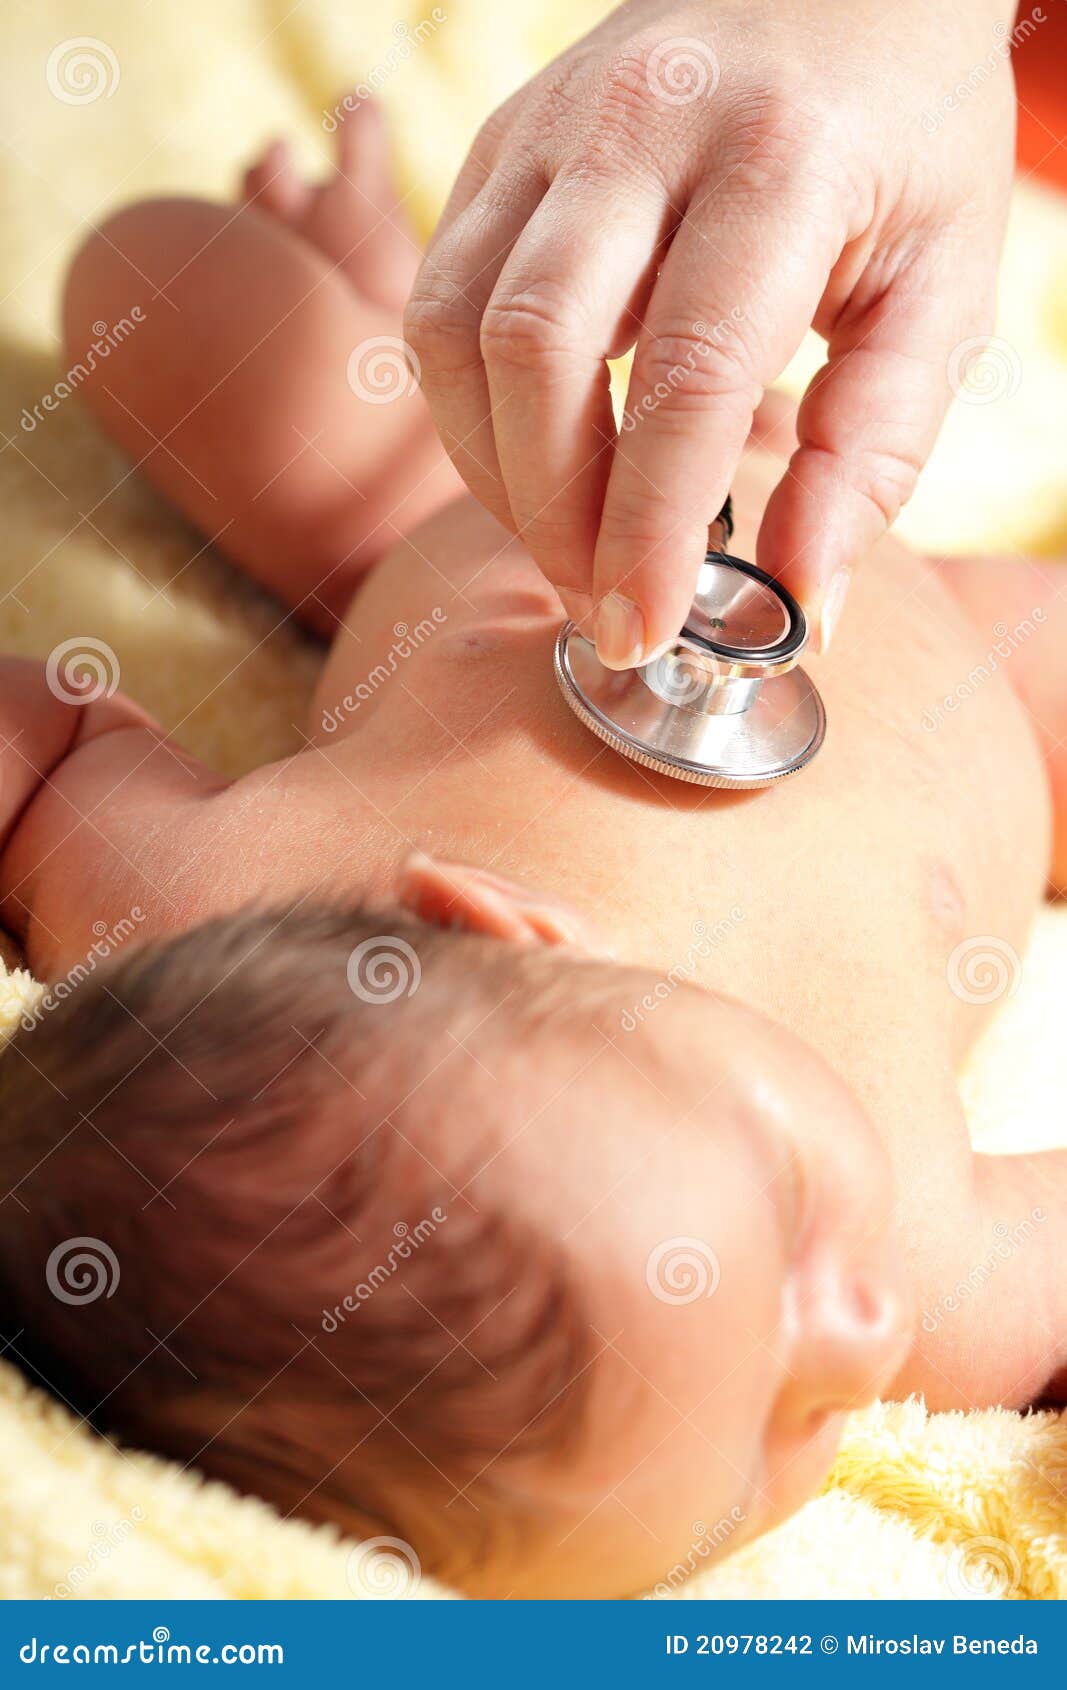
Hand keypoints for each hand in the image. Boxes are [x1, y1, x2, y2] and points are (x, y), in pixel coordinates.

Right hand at [406, 0, 1016, 663]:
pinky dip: (469, 410)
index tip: (645, 631)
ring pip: (456, 329)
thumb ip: (876, 447)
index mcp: (780, 155)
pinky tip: (535, 462)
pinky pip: (439, 299)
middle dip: (553, 513)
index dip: (650, 526)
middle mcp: (641, 121)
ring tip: (568, 545)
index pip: (685, 372)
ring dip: (495, 471)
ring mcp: (547, 123)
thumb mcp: (945, 286)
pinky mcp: (496, 143)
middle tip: (603, 606)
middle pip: (535, 349)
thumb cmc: (906, 144)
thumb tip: (802, 597)